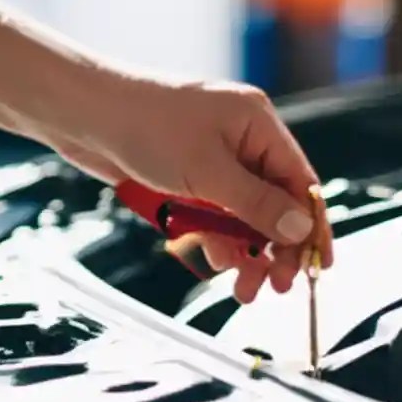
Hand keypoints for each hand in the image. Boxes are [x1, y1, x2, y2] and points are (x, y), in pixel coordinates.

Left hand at [50, 74, 333, 303]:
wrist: (82, 112)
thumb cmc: (143, 126)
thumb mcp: (206, 172)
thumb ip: (256, 205)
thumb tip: (302, 228)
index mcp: (257, 124)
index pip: (301, 180)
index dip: (312, 225)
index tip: (319, 266)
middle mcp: (241, 138)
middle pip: (274, 201)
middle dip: (277, 247)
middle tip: (276, 286)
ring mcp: (213, 156)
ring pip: (243, 213)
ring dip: (246, 251)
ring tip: (243, 289)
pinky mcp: (186, 174)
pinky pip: (214, 212)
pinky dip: (217, 238)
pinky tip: (217, 262)